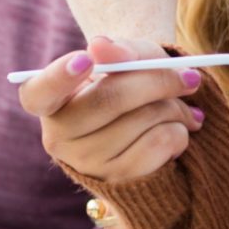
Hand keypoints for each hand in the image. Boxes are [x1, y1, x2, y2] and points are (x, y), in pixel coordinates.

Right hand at [17, 33, 203, 185]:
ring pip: (145, 120)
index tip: (86, 59)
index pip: (38, 92)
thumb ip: (118, 47)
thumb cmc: (128, 85)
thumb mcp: (125, 58)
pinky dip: (181, 131)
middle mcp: (58, 136)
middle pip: (110, 99)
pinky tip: (175, 131)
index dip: (60, 76)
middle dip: (159, 81)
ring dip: (177, 107)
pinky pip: (162, 143)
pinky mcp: (118, 182)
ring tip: (180, 108)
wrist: (147, 132)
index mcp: (48, 100)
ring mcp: (86, 163)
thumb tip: (101, 47)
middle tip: (190, 77)